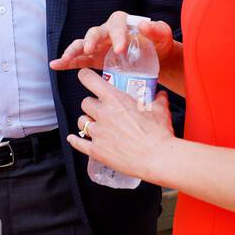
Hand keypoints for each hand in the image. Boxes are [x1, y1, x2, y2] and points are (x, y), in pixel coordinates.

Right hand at [50, 11, 176, 71]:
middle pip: (95, 32)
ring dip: (74, 50)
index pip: (116, 24)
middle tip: (91, 50)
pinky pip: (78, 59)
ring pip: (82, 44)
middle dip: (91, 40)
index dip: (117, 34)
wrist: (157, 60)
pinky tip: (55, 65)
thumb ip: (158, 30)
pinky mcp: (94, 58)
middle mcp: (107, 32)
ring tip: (66, 58)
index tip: (120, 48)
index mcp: (123, 23)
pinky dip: (66, 62)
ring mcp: (99, 45)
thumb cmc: (159, 45)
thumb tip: (143, 26)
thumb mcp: (163, 37)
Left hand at [65, 67, 174, 182]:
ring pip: (81, 121)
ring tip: (95, 125)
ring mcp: (98, 133)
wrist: (157, 158)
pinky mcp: (96, 150)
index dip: (85, 76)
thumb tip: (161, 95)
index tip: (86, 77)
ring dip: (87, 121)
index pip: (89, 80)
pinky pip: (78, 143)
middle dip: (92, 104)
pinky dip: (75, 140)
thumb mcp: (160, 111)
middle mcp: (103, 113)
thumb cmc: (159, 133)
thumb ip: (158, 100)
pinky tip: (73, 138)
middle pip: (85, 102)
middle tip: (101, 109)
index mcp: (115, 99)